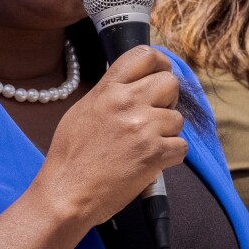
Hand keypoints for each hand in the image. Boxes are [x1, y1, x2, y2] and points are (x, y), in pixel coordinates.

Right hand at [36, 46, 187, 227]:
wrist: (67, 193)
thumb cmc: (71, 157)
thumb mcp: (83, 110)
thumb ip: (110, 93)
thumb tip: (133, 85)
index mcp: (108, 89)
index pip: (144, 55)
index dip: (160, 63)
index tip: (161, 74)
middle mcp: (127, 102)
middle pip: (170, 82)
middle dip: (169, 99)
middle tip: (156, 115)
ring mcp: (143, 127)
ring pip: (178, 118)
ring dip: (167, 132)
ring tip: (145, 145)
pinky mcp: (155, 153)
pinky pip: (181, 146)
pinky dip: (170, 156)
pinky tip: (151, 161)